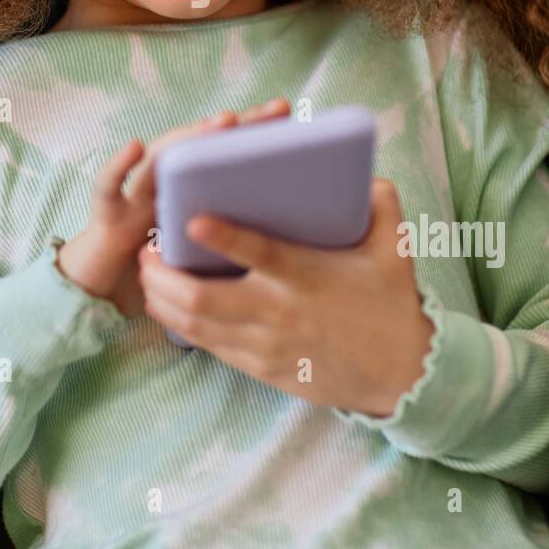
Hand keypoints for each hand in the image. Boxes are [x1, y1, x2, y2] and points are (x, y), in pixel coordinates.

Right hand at [57, 96, 293, 317]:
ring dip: (190, 137)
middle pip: (200, 150)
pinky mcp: (106, 215)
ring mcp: (135, 195)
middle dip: (238, 127)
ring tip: (223, 122)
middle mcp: (164, 187)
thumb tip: (287, 242)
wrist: (99, 293)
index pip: (225, 160)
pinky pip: (109, 188)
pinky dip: (118, 167)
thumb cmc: (154, 276)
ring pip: (162, 158)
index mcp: (188, 196)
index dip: (257, 140)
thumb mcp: (201, 261)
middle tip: (275, 110)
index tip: (293, 120)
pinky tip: (134, 147)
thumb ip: (229, 244)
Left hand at [138, 177, 435, 415]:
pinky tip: (167, 306)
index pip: (259, 254)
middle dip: (165, 275)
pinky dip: (182, 326)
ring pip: (197, 327)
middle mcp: (279, 313)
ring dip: (163, 300)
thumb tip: (365, 174)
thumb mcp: (394, 250)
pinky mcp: (261, 368)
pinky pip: (210, 347)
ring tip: (146, 274)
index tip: (191, 219)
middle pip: (204, 299)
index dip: (223, 237)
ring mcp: (266, 345)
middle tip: (146, 250)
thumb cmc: (392, 304)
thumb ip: (379, 205)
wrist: (402, 375)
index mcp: (307, 277)